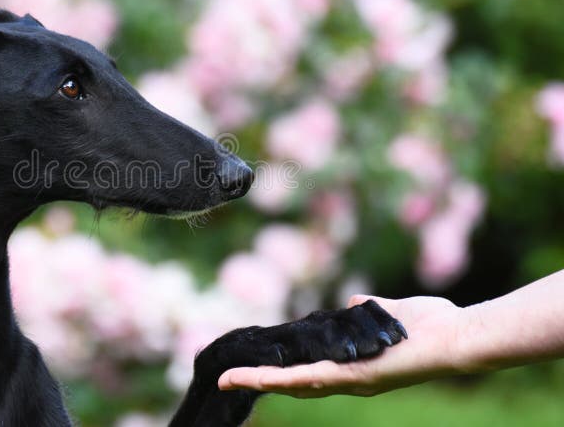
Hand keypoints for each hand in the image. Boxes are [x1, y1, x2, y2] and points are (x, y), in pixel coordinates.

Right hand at [217, 295, 466, 397]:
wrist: (458, 338)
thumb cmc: (432, 325)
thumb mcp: (389, 312)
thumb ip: (368, 309)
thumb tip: (351, 301)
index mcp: (355, 365)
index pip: (310, 368)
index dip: (283, 367)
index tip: (258, 363)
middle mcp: (348, 379)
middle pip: (294, 382)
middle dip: (261, 380)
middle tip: (229, 379)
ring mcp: (348, 382)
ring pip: (292, 384)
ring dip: (257, 381)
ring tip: (227, 380)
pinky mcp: (350, 379)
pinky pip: (303, 379)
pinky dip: (272, 379)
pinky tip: (248, 379)